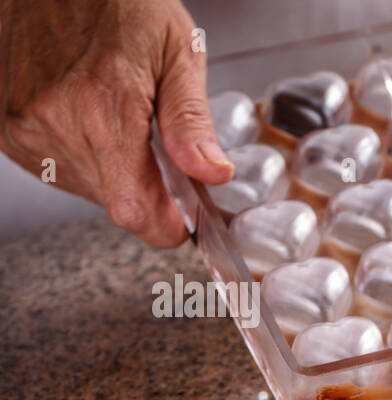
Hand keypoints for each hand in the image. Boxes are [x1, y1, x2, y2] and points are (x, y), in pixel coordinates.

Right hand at [0, 0, 233, 246]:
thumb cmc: (117, 1)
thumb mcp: (176, 51)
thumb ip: (191, 121)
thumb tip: (212, 174)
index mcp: (103, 107)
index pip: (135, 210)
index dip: (167, 226)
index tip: (187, 219)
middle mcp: (54, 122)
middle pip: (115, 201)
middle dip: (147, 187)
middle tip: (156, 142)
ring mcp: (23, 126)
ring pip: (87, 187)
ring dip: (114, 170)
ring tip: (118, 115)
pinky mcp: (5, 127)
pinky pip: (55, 167)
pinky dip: (81, 154)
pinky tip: (87, 114)